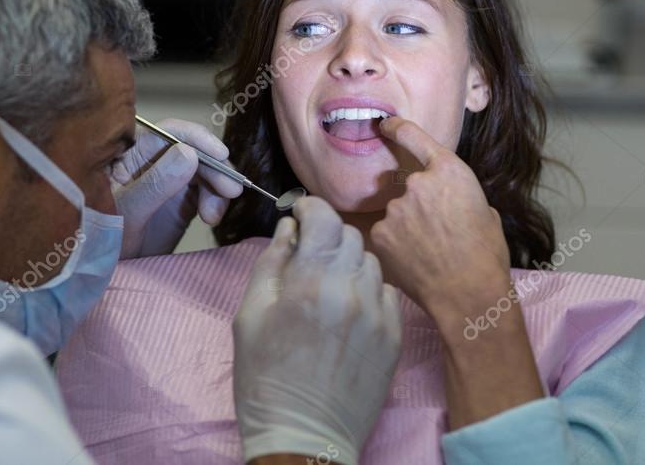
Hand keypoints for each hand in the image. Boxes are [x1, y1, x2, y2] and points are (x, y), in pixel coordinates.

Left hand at [111, 118, 242, 258]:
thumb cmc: (103, 239)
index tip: (220, 153)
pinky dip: (216, 200)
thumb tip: (190, 154)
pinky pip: (207, 189)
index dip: (198, 138)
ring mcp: (169, 178)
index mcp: (132, 153)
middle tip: (231, 190)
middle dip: (215, 168)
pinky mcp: (181, 198)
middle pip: (194, 149)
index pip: (169, 132)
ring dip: (218, 186)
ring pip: (204, 169)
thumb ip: (156, 184)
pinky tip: (211, 218)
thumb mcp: (128, 212)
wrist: (103, 270)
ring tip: (214, 215)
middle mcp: (152, 160)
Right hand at [233, 197, 400, 464]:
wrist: (303, 437)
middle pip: (349, 236)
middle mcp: (351, 289)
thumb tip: (288, 230)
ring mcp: (379, 313)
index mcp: (310, 281)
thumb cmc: (264, 377)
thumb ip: (270, 264)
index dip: (310, 208)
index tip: (300, 214)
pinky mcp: (395, 336)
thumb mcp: (249, 315)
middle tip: (308, 254)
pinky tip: (348, 310)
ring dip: (348, 263)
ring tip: (328, 285)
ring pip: (370, 262)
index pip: (323, 217)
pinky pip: (386, 293)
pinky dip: (367, 291)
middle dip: (326, 236)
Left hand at [370, 116, 509, 323]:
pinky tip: (414, 260)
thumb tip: (449, 202)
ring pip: (396, 212)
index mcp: (449, 171)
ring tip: (429, 251)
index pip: (414, 136)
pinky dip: (396, 244)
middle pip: (406, 184)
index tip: (385, 125)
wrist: (469, 293)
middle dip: (416, 202)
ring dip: (407, 225)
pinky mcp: (380, 233)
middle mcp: (417, 183)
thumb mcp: (485, 212)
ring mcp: (396, 208)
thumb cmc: (486, 255)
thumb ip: (461, 196)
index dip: (396, 128)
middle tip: (435, 231)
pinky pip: (386, 233)